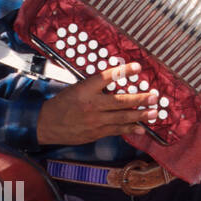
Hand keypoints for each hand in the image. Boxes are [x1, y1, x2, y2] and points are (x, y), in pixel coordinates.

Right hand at [36, 64, 156, 144]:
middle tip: (154, 96)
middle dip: (140, 99)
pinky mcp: (96, 133)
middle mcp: (92, 105)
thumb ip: (95, 86)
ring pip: (122, 117)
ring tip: (154, 112)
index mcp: (85, 89)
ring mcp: (95, 121)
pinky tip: (141, 128)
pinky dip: (130, 129)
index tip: (137, 67)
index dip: (124, 71)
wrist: (47, 124)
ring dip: (140, 115)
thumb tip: (116, 81)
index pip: (107, 77)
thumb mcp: (76, 88)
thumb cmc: (61, 104)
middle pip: (120, 101)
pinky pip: (117, 130)